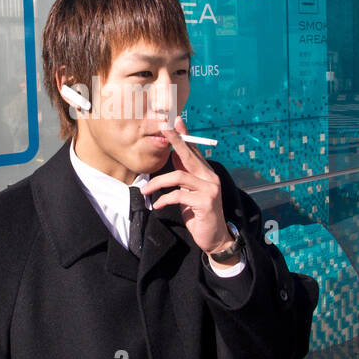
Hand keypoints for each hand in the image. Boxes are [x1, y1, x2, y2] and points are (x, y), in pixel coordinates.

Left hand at [141, 116, 232, 256]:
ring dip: (158, 183)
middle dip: (175, 140)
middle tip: (162, 128)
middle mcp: (210, 177)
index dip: (183, 135)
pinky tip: (158, 205)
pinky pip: (179, 195)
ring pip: (179, 176)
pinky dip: (164, 199)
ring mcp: (210, 189)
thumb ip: (184, 174)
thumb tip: (173, 154)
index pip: (193, 150)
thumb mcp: (189, 191)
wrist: (214, 237)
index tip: (174, 121)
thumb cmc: (198, 214)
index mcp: (205, 173)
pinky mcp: (206, 202)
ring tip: (145, 191)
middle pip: (189, 155)